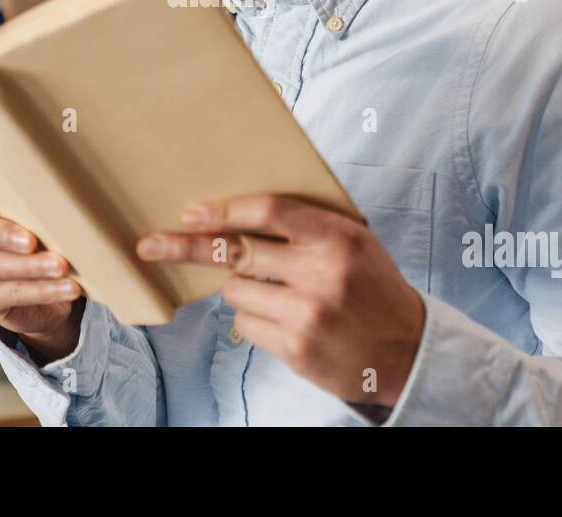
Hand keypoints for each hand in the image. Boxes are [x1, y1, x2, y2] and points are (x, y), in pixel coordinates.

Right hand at [0, 174, 84, 362]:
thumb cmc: (34, 231)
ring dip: (29, 266)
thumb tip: (58, 188)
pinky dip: (43, 289)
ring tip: (60, 266)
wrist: (45, 283)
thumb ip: (25, 198)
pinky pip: (10, 293)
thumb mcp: (27, 210)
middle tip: (32, 240)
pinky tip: (68, 287)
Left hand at [136, 195, 424, 407]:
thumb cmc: (373, 288)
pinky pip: (247, 325)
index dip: (223, 210)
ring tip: (278, 295)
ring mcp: (308, 313)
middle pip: (236, 252)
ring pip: (237, 291)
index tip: (190, 212)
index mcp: (339, 236)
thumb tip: (237, 211)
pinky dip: (254, 320)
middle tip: (152, 243)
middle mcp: (323, 272)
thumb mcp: (354, 242)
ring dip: (243, 290)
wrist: (409, 351)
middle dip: (189, 246)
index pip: (268, 211)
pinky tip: (285, 322)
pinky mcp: (297, 348)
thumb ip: (307, 226)